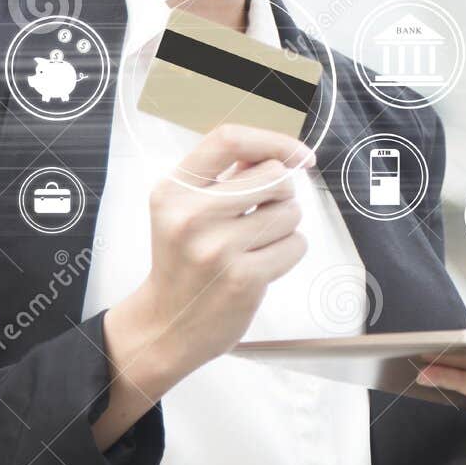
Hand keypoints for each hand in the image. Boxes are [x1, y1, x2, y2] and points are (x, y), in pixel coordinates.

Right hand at [100, 125, 313, 419]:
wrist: (168, 325)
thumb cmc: (184, 261)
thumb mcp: (184, 210)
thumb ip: (224, 177)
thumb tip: (280, 154)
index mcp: (173, 191)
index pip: (230, 140)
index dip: (274, 141)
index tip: (298, 156)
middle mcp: (191, 216)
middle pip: (274, 176)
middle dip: (281, 193)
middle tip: (263, 214)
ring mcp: (217, 249)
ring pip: (291, 212)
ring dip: (285, 225)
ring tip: (257, 242)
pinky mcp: (243, 278)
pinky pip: (296, 244)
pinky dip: (289, 251)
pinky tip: (262, 263)